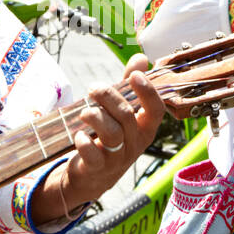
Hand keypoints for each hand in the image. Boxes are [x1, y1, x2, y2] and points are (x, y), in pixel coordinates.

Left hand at [45, 54, 164, 216]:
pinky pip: (93, 155)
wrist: (93, 175)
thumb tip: (142, 58)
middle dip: (109, 97)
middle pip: (127, 116)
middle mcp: (135, 143)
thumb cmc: (110, 137)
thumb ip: (130, 86)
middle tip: (94, 88)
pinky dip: (84, 142)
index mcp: (145, 128)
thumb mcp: (122, 112)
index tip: (134, 76)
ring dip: (96, 117)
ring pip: (112, 134)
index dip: (147, 92)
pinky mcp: (98, 168)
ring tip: (85, 111)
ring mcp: (117, 158)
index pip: (155, 110)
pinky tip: (78, 134)